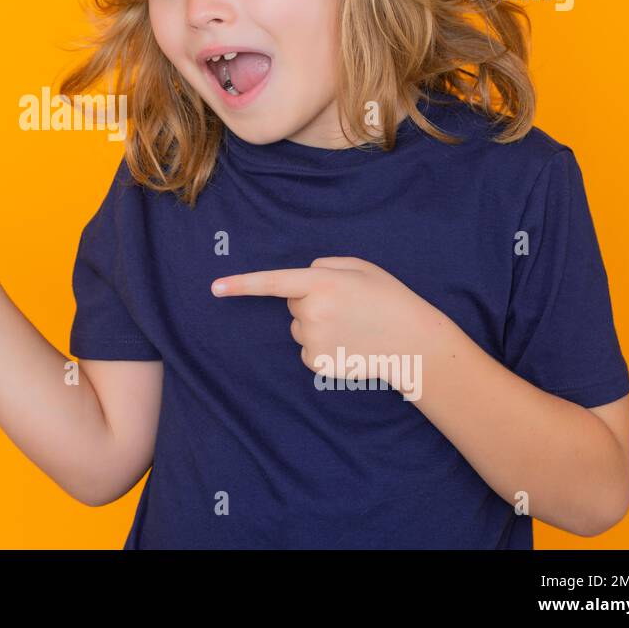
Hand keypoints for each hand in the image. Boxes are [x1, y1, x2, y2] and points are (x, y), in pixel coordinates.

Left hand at [211, 256, 439, 381]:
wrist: (413, 342)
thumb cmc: (388, 298)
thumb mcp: (360, 267)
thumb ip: (325, 265)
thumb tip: (303, 276)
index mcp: (321, 282)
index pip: (273, 282)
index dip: (242, 285)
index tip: (215, 288)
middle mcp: (312, 312)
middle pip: (292, 304)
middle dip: (311, 302)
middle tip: (345, 306)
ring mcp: (314, 339)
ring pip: (300, 328)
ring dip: (318, 325)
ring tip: (351, 326)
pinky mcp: (318, 362)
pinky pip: (307, 350)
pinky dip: (323, 347)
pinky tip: (348, 344)